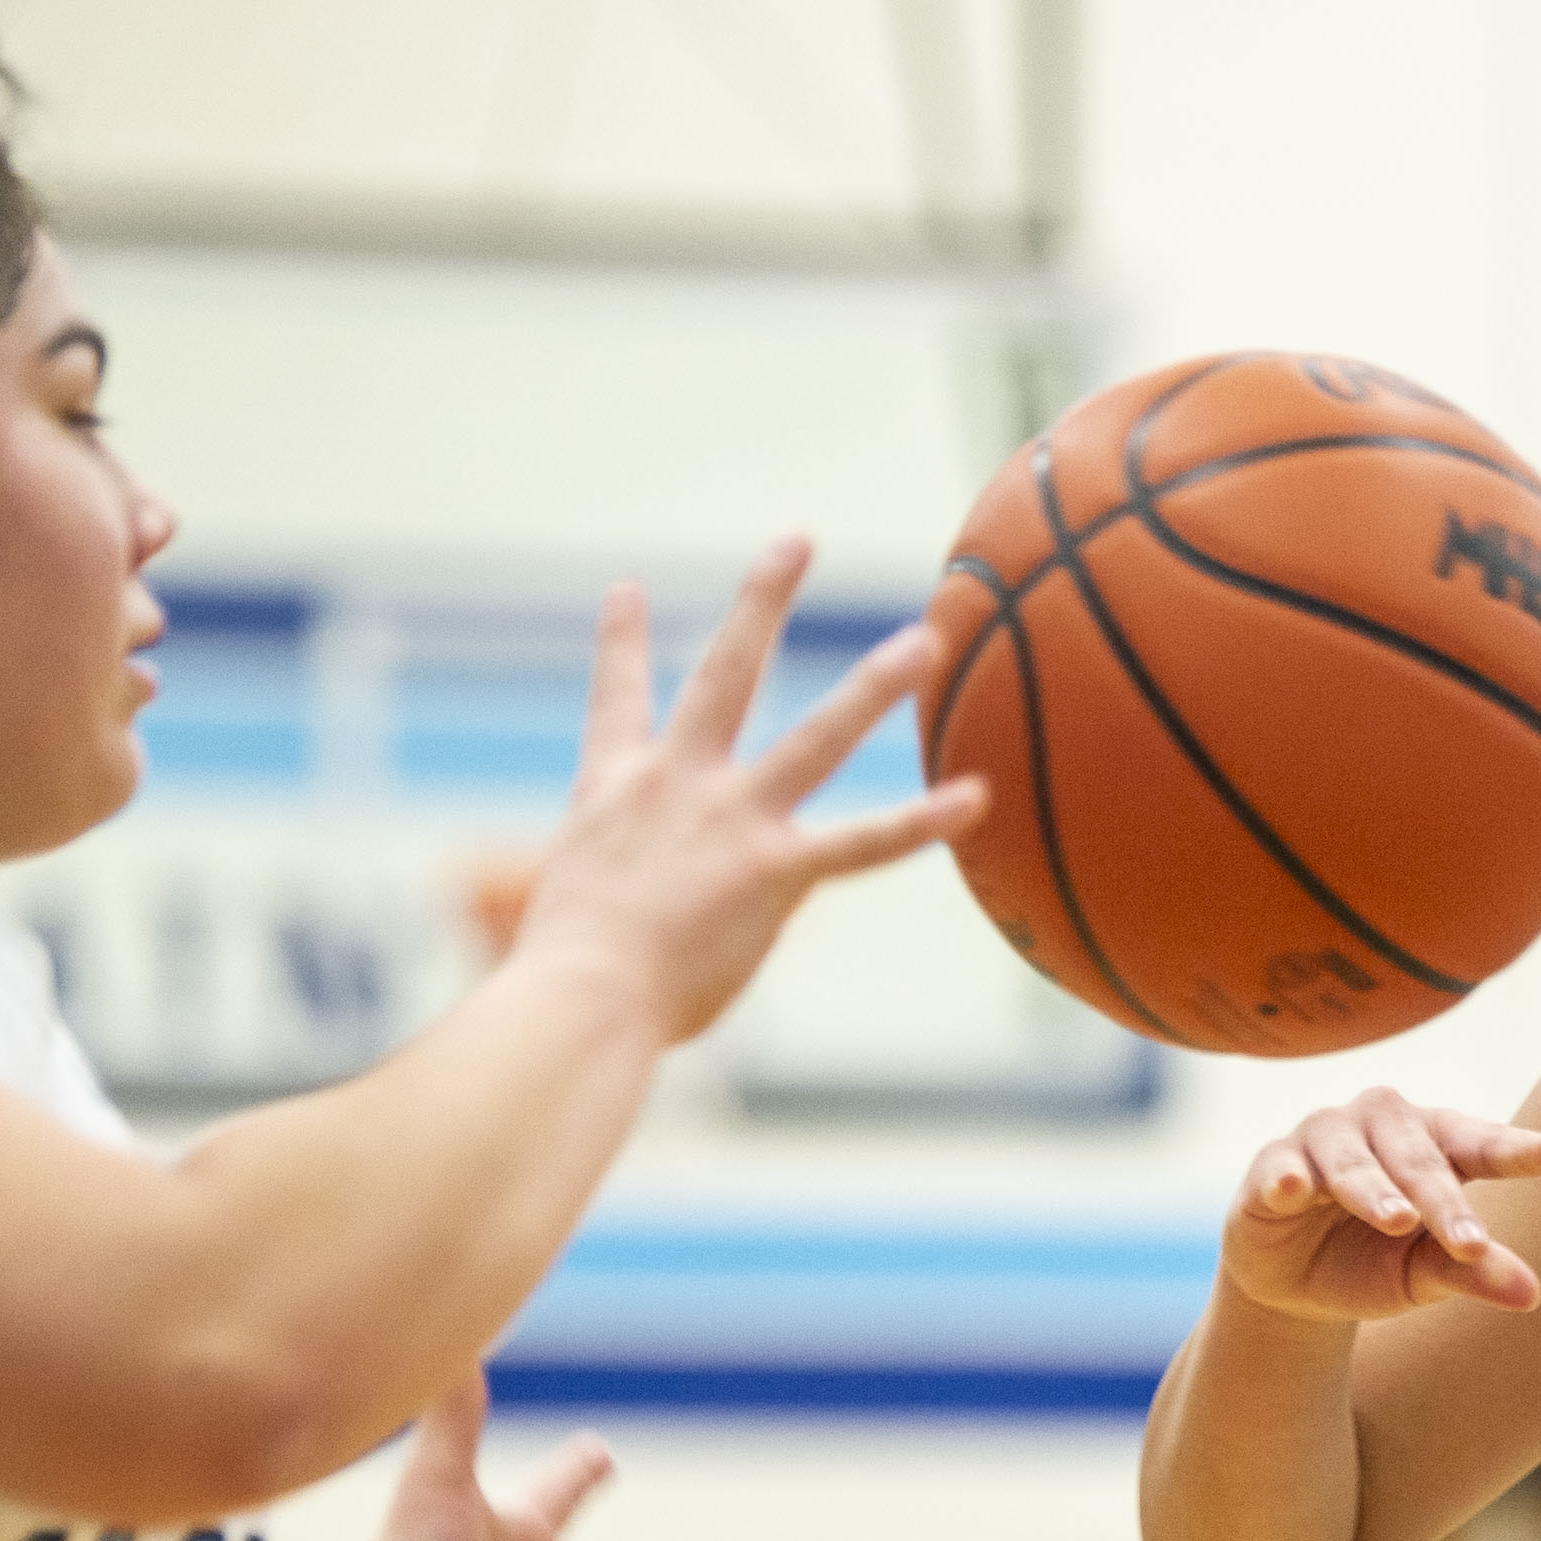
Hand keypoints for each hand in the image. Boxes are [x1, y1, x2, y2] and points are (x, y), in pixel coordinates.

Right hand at [510, 538, 989, 1041]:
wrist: (577, 1000)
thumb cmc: (565, 986)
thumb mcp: (571, 919)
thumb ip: (618, 902)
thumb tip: (636, 931)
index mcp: (612, 793)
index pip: (615, 703)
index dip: (621, 642)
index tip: (628, 589)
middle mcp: (675, 785)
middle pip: (726, 673)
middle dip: (763, 601)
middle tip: (797, 540)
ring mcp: (730, 820)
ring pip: (817, 736)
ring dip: (874, 685)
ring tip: (923, 640)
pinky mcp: (773, 870)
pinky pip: (862, 842)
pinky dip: (920, 822)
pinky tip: (975, 797)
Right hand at [1222, 1086, 1540, 1322]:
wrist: (1292, 1288)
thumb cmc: (1373, 1263)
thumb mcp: (1425, 1274)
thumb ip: (1473, 1272)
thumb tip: (1532, 1294)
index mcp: (1433, 1143)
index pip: (1483, 1144)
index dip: (1524, 1149)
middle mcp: (1381, 1126)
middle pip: (1419, 1157)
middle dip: (1444, 1200)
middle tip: (1472, 1242)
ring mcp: (1322, 1139)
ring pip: (1352, 1159)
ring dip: (1374, 1189)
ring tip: (1397, 1219)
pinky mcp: (1270, 1166)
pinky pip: (1279, 1168)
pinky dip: (1287, 1177)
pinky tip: (1296, 1189)